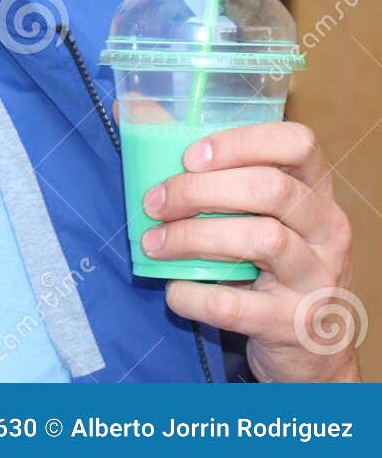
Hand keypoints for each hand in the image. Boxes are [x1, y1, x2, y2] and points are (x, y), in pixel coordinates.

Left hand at [139, 121, 361, 381]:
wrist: (310, 349)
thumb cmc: (267, 264)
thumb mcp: (250, 214)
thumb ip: (201, 166)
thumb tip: (130, 108)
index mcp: (315, 193)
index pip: (298, 144)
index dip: (240, 142)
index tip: (189, 156)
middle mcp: (328, 230)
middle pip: (270, 189)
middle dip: (199, 191)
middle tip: (153, 204)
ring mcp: (317, 278)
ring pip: (261, 239)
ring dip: (192, 237)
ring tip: (153, 244)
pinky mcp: (294, 324)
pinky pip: (236, 305)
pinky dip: (193, 295)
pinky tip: (173, 289)